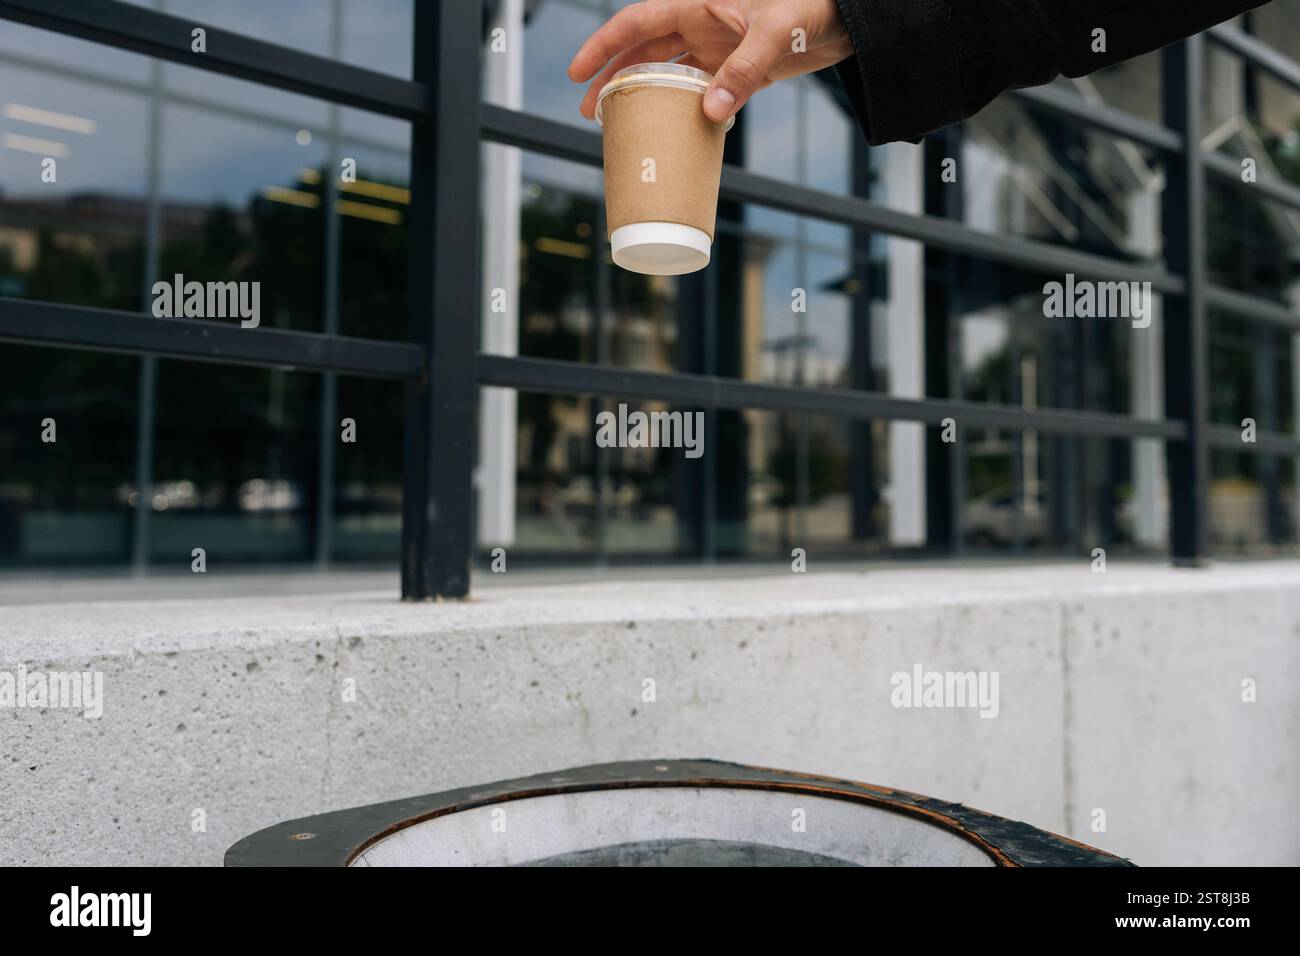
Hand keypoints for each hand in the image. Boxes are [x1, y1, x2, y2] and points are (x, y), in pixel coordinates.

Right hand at [568, 0, 852, 123]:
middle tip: (590, 111)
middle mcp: (701, 24)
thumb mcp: (775, 35)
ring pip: (666, 73)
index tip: (577, 72)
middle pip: (642, 51)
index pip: (636, 23)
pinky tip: (670, 132)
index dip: (603, 46)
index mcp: (697, 3)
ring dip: (642, 96)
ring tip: (618, 124)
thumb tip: (710, 112)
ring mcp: (717, 48)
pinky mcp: (737, 71)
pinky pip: (699, 93)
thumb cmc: (812, 6)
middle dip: (612, 78)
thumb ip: (742, 72)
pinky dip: (683, 111)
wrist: (847, 19)